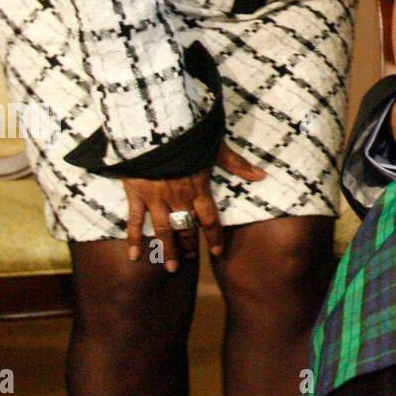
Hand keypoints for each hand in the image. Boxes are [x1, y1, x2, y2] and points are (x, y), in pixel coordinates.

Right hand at [122, 142, 264, 270]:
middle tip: (191, 259)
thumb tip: (261, 176)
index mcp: (198, 187)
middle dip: (190, 244)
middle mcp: (178, 198)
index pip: (209, 218)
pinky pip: (134, 220)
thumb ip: (236, 164)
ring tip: (172, 268)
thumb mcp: (214, 146)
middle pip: (186, 227)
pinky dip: (134, 239)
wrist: (156, 126)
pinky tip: (135, 256)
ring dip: (168, 250)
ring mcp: (155, 198)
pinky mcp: (135, 193)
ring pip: (164, 230)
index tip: (217, 252)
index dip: (214, 236)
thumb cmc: (188, 134)